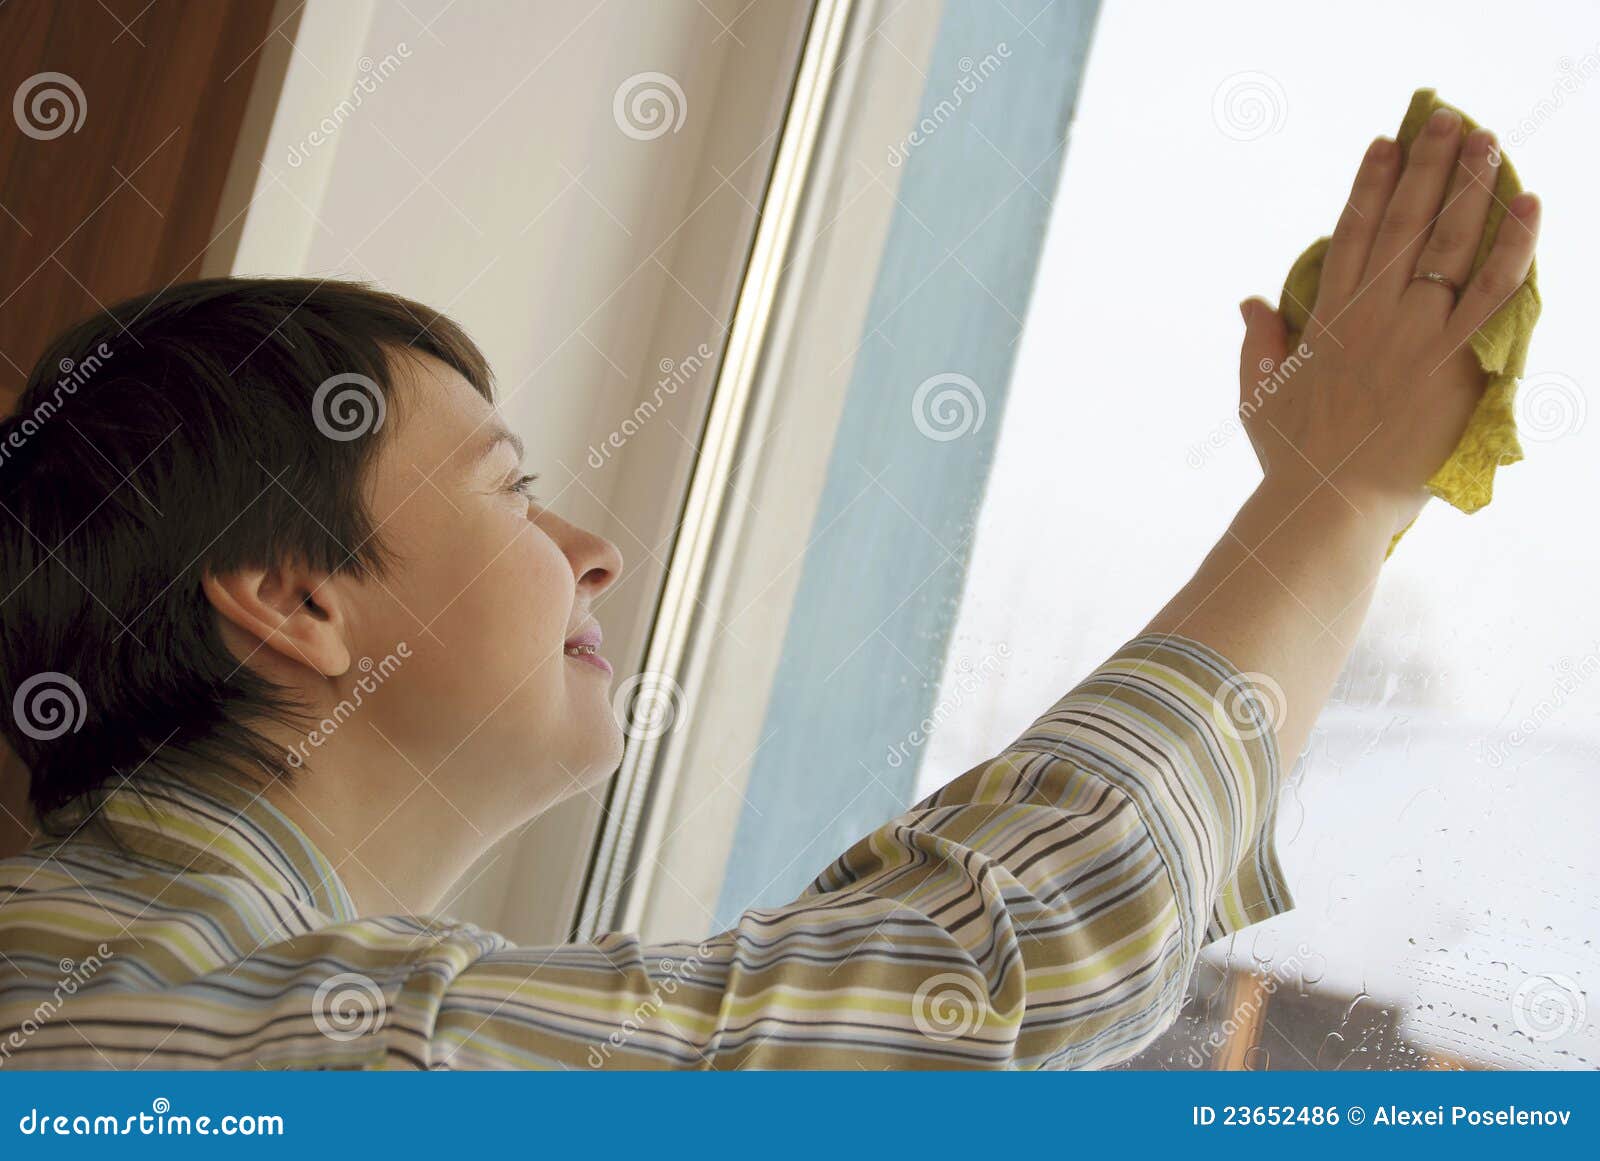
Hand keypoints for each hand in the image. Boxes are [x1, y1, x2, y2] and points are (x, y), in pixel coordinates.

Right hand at [1237, 111, 1539, 537]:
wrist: (1328, 502)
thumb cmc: (1292, 460)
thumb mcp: (1259, 397)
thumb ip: (1259, 344)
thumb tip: (1252, 300)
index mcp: (1327, 321)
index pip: (1353, 234)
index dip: (1370, 185)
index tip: (1386, 144)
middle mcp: (1372, 314)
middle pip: (1405, 223)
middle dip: (1427, 166)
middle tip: (1446, 119)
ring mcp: (1414, 334)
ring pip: (1448, 244)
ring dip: (1469, 187)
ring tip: (1485, 142)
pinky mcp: (1453, 362)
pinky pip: (1491, 293)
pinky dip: (1513, 247)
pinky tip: (1528, 207)